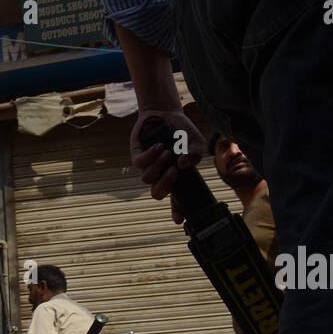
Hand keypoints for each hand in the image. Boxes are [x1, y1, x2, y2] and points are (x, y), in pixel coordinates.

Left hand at [129, 108, 205, 223]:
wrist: (166, 113)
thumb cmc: (181, 131)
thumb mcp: (195, 140)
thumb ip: (196, 153)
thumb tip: (185, 164)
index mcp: (175, 177)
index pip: (176, 199)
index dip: (177, 211)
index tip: (179, 220)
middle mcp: (160, 175)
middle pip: (157, 194)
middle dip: (165, 184)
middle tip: (174, 170)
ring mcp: (147, 167)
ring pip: (147, 178)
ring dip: (159, 166)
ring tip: (168, 152)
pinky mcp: (137, 156)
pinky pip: (140, 163)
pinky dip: (151, 155)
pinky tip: (159, 146)